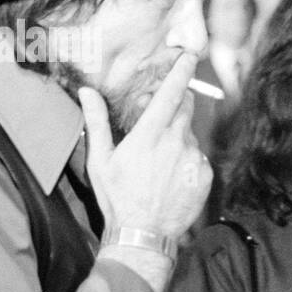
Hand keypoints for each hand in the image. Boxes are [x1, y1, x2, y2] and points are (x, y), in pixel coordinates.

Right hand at [78, 53, 212, 241]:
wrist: (145, 235)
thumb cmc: (118, 197)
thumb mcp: (100, 160)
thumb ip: (97, 122)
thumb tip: (86, 92)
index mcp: (149, 135)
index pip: (170, 94)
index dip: (181, 72)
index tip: (189, 56)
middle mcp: (176, 142)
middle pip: (185, 109)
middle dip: (177, 105)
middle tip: (161, 120)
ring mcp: (193, 159)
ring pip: (190, 135)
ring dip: (179, 139)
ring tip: (160, 165)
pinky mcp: (204, 175)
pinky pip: (198, 158)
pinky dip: (187, 161)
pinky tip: (172, 178)